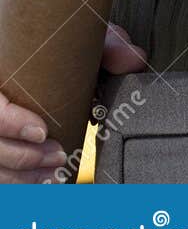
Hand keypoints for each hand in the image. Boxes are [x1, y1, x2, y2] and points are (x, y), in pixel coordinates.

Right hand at [0, 22, 145, 183]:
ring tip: (56, 173)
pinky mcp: (6, 148)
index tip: (42, 131)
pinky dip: (21, 185)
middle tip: (59, 156)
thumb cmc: (63, 52)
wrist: (53, 55)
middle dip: (25, 157)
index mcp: (1, 78)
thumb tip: (133, 58)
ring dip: (23, 177)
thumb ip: (108, 47)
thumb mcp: (85, 43)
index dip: (10, 123)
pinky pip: (2, 176)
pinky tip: (43, 185)